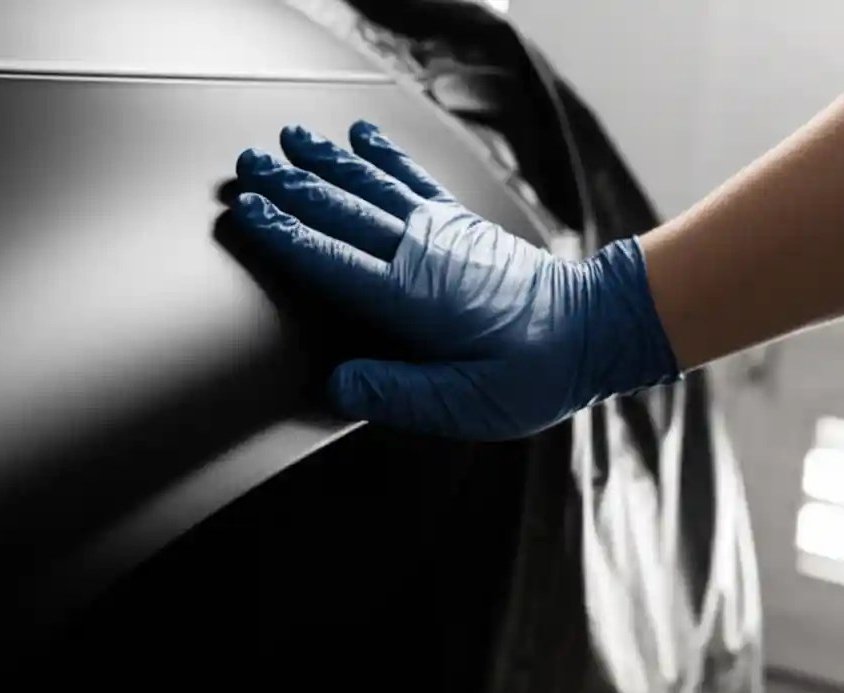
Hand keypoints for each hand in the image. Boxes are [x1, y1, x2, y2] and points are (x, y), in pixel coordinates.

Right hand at [232, 121, 680, 439]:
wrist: (595, 329)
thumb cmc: (534, 372)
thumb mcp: (466, 405)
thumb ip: (398, 394)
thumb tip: (338, 384)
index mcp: (412, 299)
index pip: (330, 259)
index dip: (284, 235)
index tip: (248, 212)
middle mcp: (421, 254)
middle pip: (340, 212)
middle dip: (289, 187)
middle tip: (249, 167)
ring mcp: (440, 232)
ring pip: (369, 187)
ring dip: (325, 161)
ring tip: (290, 139)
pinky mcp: (458, 223)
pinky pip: (412, 178)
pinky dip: (383, 155)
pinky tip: (361, 137)